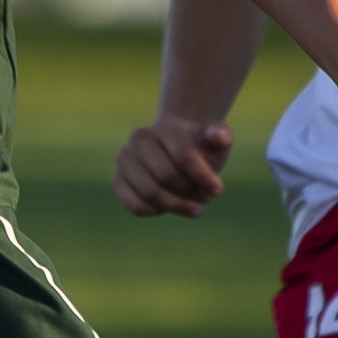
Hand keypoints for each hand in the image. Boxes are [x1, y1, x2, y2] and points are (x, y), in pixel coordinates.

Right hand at [114, 116, 232, 216]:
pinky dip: (156, 211)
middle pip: (165, 175)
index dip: (202, 177)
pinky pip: (134, 204)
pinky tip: (169, 208)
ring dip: (175, 205)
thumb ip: (220, 136)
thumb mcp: (217, 141)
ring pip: (148, 192)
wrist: (179, 152)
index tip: (218, 190)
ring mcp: (124, 158)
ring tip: (192, 207)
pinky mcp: (117, 179)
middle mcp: (139, 138)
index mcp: (166, 126)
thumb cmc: (201, 149)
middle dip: (189, 192)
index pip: (183, 155)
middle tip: (204, 198)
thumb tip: (218, 136)